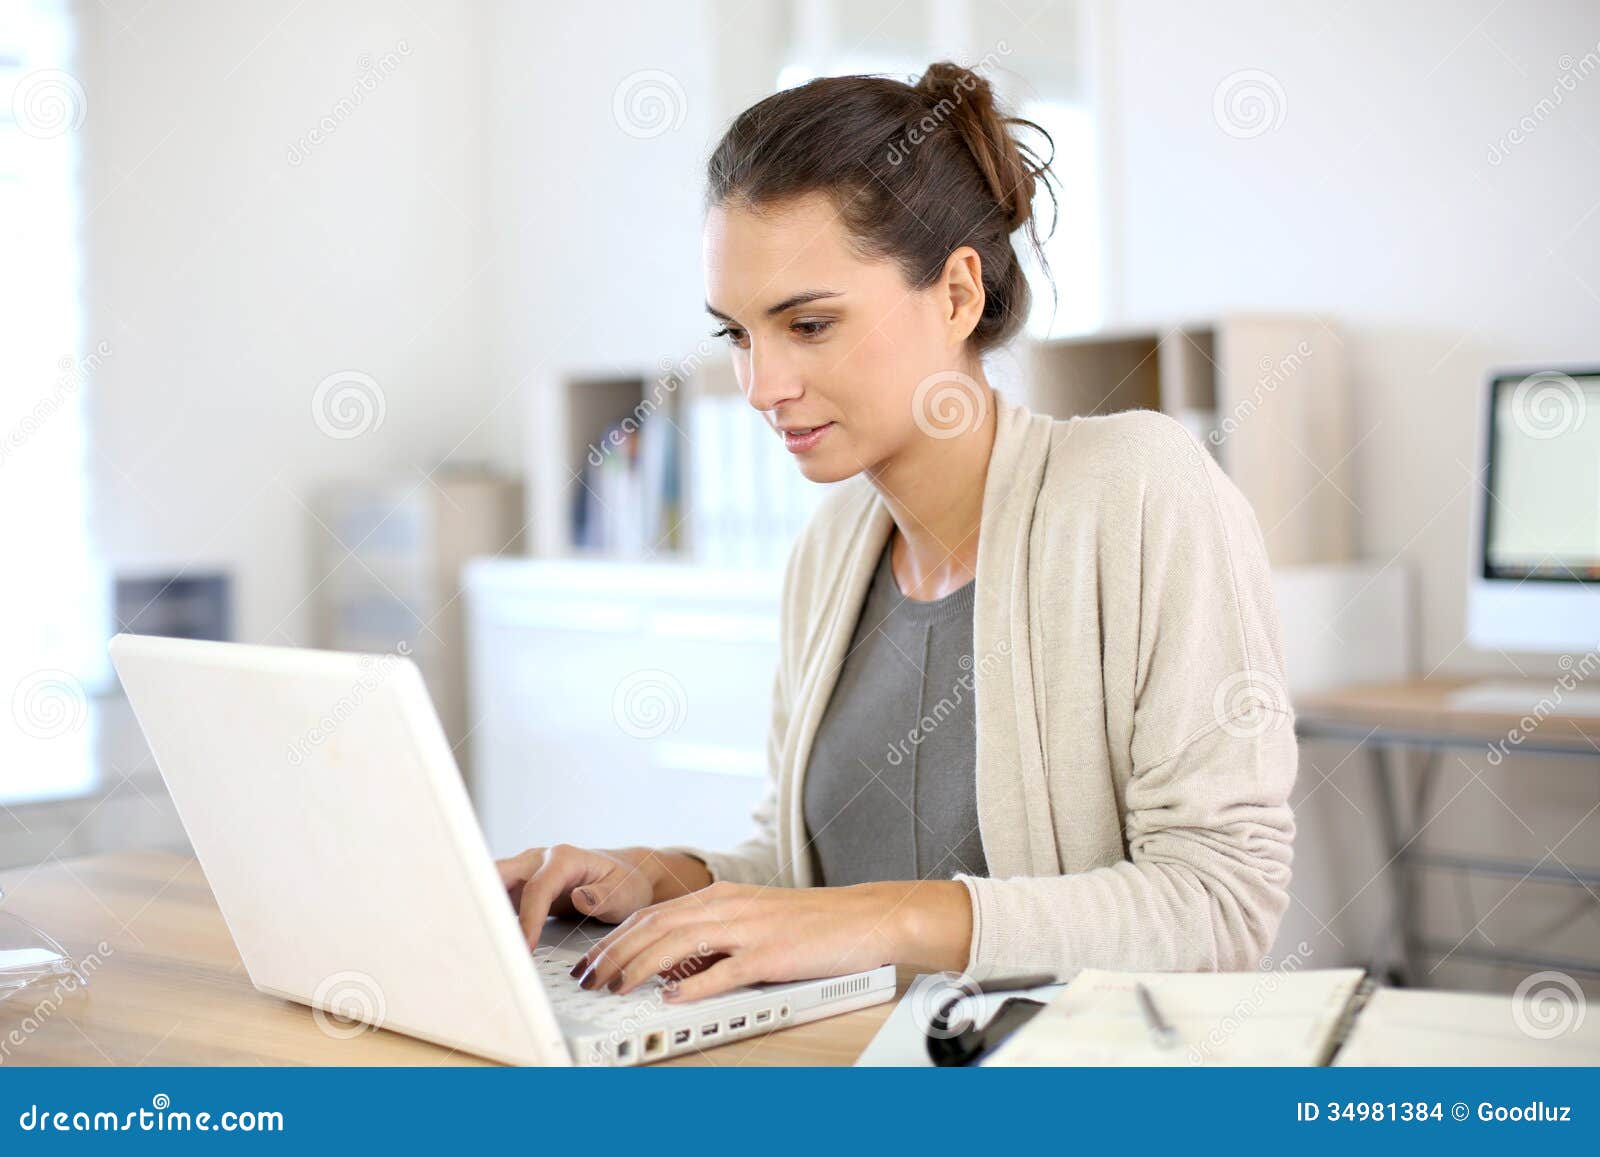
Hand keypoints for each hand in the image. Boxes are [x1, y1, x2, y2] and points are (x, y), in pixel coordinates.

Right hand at [494, 844, 709, 948]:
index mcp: (563, 858)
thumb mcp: (624, 893)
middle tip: (478, 937)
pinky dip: (489, 915)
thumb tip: (579, 898)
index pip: (536, 889)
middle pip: (499, 875)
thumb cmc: (627, 883)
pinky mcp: (522, 885)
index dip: (528, 919)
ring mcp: (527, 870)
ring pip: (491, 884)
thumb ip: (603, 896)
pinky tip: (485, 938)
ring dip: (481, 909)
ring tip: (475, 941)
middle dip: (484, 902)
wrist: (629, 876)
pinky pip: (497, 897)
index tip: (525, 946)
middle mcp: (538, 859)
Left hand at [571, 879, 971, 1000]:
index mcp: (722, 896)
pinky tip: (671, 996)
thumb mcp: (755, 917)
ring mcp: (750, 928)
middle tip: (589, 979)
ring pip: (678, 944)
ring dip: (639, 967)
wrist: (866, 916)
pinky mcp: (772, 954)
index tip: (593, 961)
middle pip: (656, 926)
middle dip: (615, 954)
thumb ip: (715, 935)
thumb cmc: (815, 922)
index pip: (654, 914)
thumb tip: (674, 965)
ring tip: (615, 988)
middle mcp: (730, 905)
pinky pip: (724, 970)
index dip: (617, 939)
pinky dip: (693, 984)